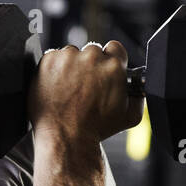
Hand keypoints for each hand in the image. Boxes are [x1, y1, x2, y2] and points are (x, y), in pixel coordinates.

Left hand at [27, 40, 144, 144]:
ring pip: (71, 54)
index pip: (114, 48)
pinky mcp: (48, 61)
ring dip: (70, 67)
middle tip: (83, 85)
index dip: (109, 59)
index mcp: (113, 66)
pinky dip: (53, 69)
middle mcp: (91, 57)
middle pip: (91, 51)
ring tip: (68, 89)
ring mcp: (68, 58)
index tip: (102, 69)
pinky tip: (56, 87)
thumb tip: (137, 86)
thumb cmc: (96, 129)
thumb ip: (137, 94)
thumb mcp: (130, 116)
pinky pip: (53, 58)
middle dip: (88, 65)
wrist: (66, 137)